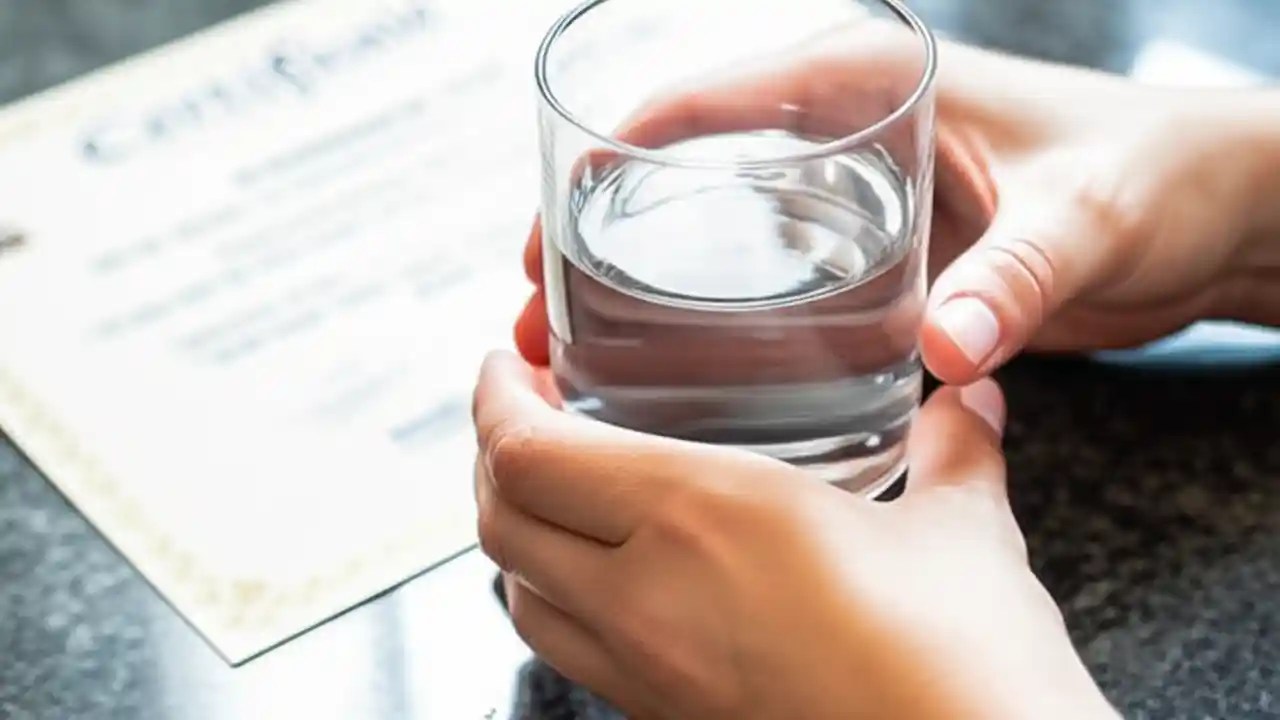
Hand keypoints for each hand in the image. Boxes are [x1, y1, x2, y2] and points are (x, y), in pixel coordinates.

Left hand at [472, 352, 1116, 719]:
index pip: (529, 453)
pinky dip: (557, 599)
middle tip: (521, 411)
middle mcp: (648, 598)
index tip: (504, 362)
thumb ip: (954, 451)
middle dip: (490, 455)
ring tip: (552, 489)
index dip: (492, 398)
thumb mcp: (965, 534)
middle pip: (497, 520)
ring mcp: (648, 673)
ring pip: (518, 595)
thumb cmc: (964, 669)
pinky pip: (571, 652)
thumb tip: (969, 396)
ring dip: (514, 531)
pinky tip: (610, 579)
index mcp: (701, 517)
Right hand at [514, 37, 1279, 382]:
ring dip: (650, 294)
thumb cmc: (1163, 177)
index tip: (557, 216)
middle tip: (542, 312)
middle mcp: (853, 139)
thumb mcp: (1089, 218)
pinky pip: (780, 290)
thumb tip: (949, 348)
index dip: (622, 152)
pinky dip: (722, 327)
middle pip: (693, 180)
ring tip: (582, 358)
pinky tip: (685, 381)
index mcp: (878, 85)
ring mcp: (863, 204)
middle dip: (607, 241)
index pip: (716, 98)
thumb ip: (1019, 276)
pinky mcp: (885, 261)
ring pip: (726, 242)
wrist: (1217, 216)